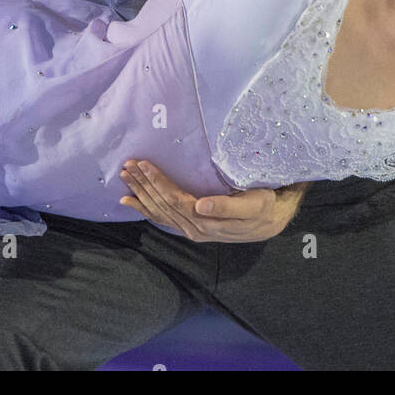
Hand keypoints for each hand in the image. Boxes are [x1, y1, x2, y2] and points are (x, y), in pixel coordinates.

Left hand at [119, 159, 300, 241]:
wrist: (270, 222)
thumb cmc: (263, 206)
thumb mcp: (252, 205)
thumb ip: (226, 207)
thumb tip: (200, 206)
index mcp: (206, 221)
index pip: (174, 199)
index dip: (157, 182)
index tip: (143, 164)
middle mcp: (194, 228)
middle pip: (162, 204)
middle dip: (144, 184)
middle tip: (127, 164)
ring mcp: (191, 229)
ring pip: (159, 211)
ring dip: (140, 193)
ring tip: (124, 176)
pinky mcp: (190, 227)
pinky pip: (162, 219)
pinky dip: (144, 209)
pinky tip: (129, 201)